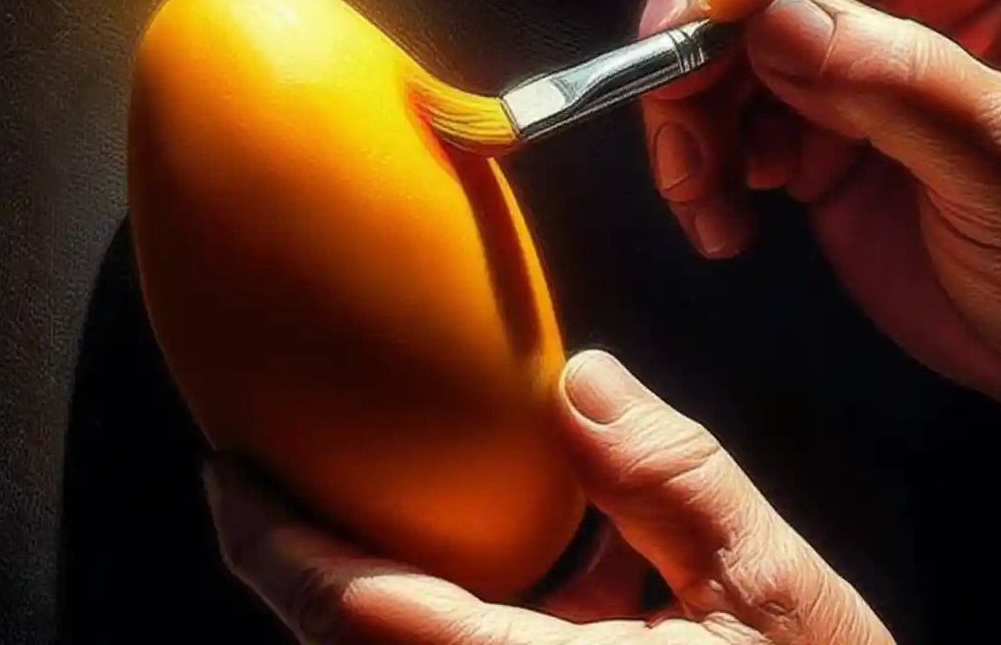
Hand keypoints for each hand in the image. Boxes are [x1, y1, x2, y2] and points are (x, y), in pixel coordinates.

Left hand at [202, 350, 894, 643]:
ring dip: (364, 594)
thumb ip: (676, 479)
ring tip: (365, 507)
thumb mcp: (775, 589)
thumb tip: (580, 382)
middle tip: (261, 487)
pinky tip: (520, 565)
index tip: (226, 478)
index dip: (273, 548)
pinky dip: (449, 614)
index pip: (362, 618)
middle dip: (294, 571)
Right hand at [638, 0, 1000, 537]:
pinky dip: (696, 168)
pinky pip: (716, 118)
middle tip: (675, 103)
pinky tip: (723, 221)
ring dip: (686, 117)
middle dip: (701, 32)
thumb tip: (778, 23)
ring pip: (718, 43)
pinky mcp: (806, 127)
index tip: (721, 11)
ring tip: (704, 198)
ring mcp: (849, 60)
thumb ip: (906, 87)